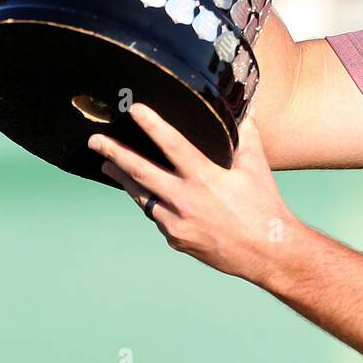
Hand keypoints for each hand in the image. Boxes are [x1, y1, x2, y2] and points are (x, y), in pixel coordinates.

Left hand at [87, 102, 296, 288]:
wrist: (267, 252)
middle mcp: (186, 200)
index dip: (152, 125)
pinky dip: (151, 202)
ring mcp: (177, 222)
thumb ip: (248, 137)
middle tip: (95, 141)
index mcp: (205, 178)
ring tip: (108, 166)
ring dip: (124, 179)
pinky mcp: (176, 239)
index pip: (173, 144)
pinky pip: (157, 216)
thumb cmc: (264, 207)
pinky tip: (145, 194)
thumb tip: (248, 109)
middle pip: (141, 172)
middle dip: (115, 154)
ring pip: (142, 196)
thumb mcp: (256, 168)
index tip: (134, 109)